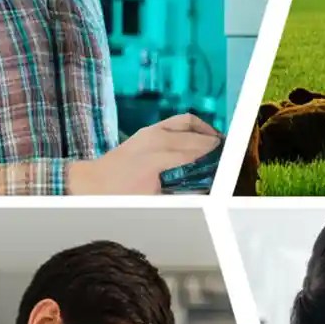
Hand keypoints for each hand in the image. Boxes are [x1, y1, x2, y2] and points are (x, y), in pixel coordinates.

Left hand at [68, 114, 221, 194]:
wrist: (91, 185)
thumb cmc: (119, 197)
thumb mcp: (152, 202)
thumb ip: (181, 194)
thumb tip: (205, 189)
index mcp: (157, 159)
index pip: (197, 154)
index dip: (217, 159)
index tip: (233, 165)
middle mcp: (155, 140)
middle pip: (197, 138)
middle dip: (216, 146)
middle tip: (231, 159)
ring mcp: (152, 132)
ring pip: (190, 123)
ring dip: (207, 133)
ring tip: (220, 146)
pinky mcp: (149, 130)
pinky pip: (180, 121)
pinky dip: (194, 127)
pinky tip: (202, 138)